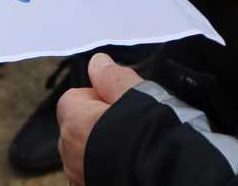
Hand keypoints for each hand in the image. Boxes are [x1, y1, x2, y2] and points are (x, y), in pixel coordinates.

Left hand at [57, 51, 144, 180]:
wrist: (168, 176)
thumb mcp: (135, 94)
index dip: (99, 96)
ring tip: (135, 146)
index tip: (122, 101)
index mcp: (74, 123)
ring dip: (104, 147)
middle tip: (131, 123)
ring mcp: (80, 176)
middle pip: (78, 127)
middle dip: (99, 123)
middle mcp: (69, 154)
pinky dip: (109, 166)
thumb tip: (97, 63)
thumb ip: (111, 77)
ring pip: (87, 152)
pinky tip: (133, 165)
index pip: (73, 98)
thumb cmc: (150, 135)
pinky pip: (96, 171)